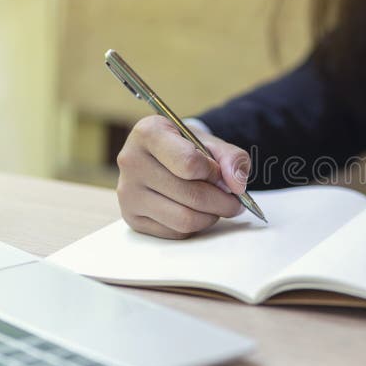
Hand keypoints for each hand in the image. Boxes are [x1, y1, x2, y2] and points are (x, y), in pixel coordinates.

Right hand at [116, 115, 250, 238]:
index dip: (214, 173)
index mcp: (149, 133)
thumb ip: (232, 158)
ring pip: (184, 219)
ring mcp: (128, 192)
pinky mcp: (131, 217)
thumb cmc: (188, 147)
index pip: (189, 163)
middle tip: (235, 201)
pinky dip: (195, 226)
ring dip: (211, 216)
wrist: (163, 157)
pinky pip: (175, 232)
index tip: (221, 174)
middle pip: (191, 195)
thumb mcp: (213, 142)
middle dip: (222, 201)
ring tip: (218, 206)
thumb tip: (237, 186)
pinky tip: (197, 212)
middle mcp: (131, 161)